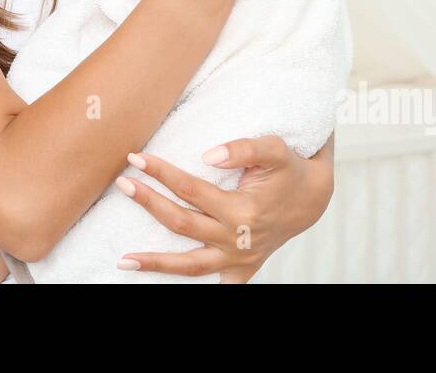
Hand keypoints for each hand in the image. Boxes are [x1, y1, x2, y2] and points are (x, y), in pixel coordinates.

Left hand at [114, 133, 335, 282]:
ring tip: (123, 261)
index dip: (161, 173)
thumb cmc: (289, 170)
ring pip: (189, 266)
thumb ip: (243, 148)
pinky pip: (213, 285)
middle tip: (123, 183)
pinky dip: (191, 287)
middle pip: (181, 224)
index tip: (136, 158)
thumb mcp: (274, 150)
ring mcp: (238, 261)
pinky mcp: (241, 272)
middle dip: (148, 203)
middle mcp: (237, 240)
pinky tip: (160, 283)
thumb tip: (206, 156)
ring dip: (155, 264)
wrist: (312, 199)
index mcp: (243, 210)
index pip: (190, 190)